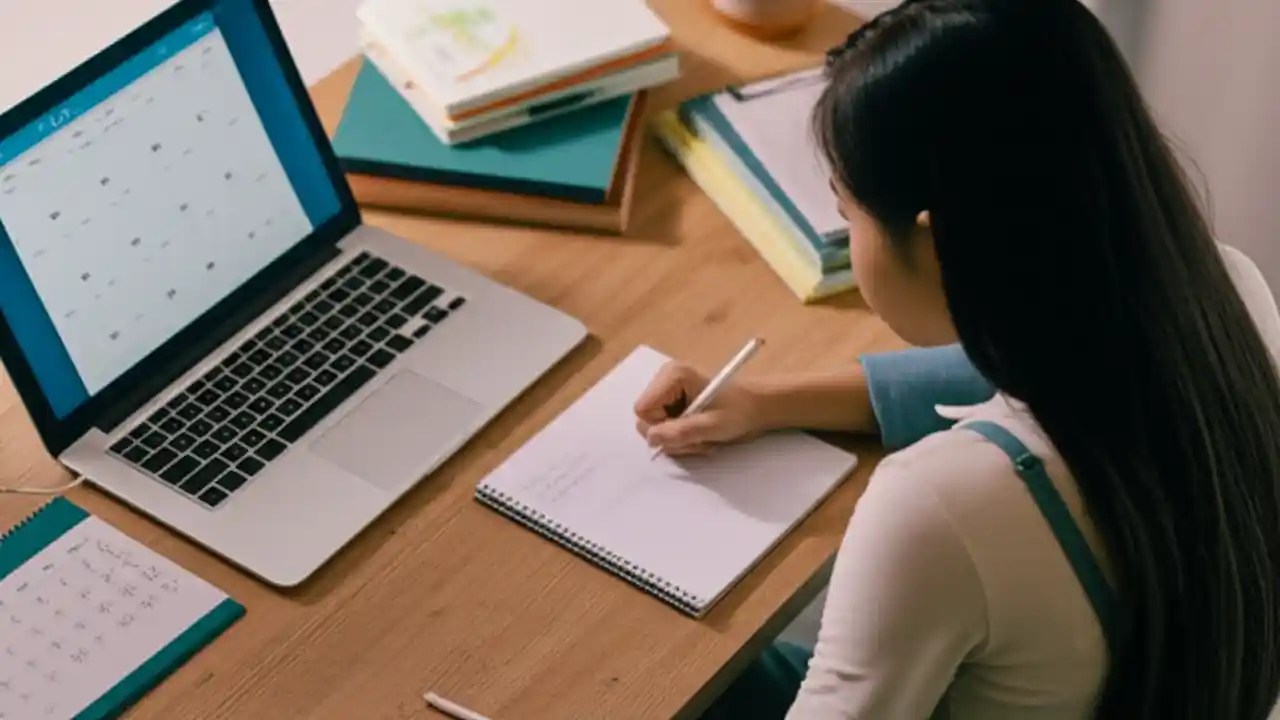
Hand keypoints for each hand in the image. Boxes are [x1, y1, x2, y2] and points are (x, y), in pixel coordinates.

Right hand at [633, 361, 766, 455]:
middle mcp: (665, 380)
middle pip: (646, 420)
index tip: (686, 432)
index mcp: (672, 375)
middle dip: (671, 436)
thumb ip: (680, 432)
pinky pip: (664, 428)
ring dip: (679, 440)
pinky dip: (681, 438)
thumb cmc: (739, 410)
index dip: (660, 427)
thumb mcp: (711, 425)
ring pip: (655, 428)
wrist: (758, 407)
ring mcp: (668, 392)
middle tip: (699, 440)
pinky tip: (700, 435)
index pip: (643, 410)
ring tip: (703, 438)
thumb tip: (651, 439)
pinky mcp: (674, 403)